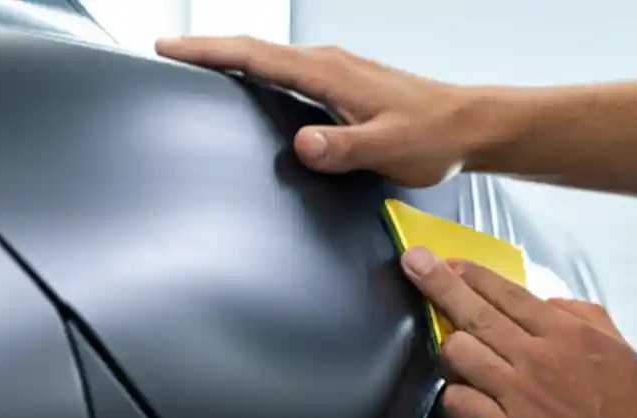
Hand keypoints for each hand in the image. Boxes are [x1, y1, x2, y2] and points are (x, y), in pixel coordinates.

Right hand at [156, 36, 476, 185]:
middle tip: (167, 53)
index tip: (169, 49)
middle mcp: (329, 64)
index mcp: (330, 74)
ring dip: (231, 59)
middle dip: (208, 50)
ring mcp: (336, 71)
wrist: (468, 126)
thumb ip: (345, 148)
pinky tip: (251, 86)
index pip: (256, 57)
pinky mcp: (343, 84)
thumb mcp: (389, 148)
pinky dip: (259, 72)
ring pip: (270, 59)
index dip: (209, 52)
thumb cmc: (433, 137)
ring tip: (196, 67)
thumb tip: (304, 144)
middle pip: (255, 50)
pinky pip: (288, 72)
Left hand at [399, 246, 636, 417]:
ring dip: (448, 349)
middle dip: (436, 283)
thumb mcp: (620, 350)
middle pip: (472, 311)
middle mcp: (537, 358)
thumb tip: (547, 303)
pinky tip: (463, 398)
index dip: (469, 273)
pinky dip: (455, 397)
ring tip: (451, 352)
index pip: (504, 291)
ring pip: (457, 353)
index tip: (447, 263)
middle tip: (415, 265)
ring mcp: (518, 396)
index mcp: (566, 333)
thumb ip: (582, 318)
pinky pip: (459, 404)